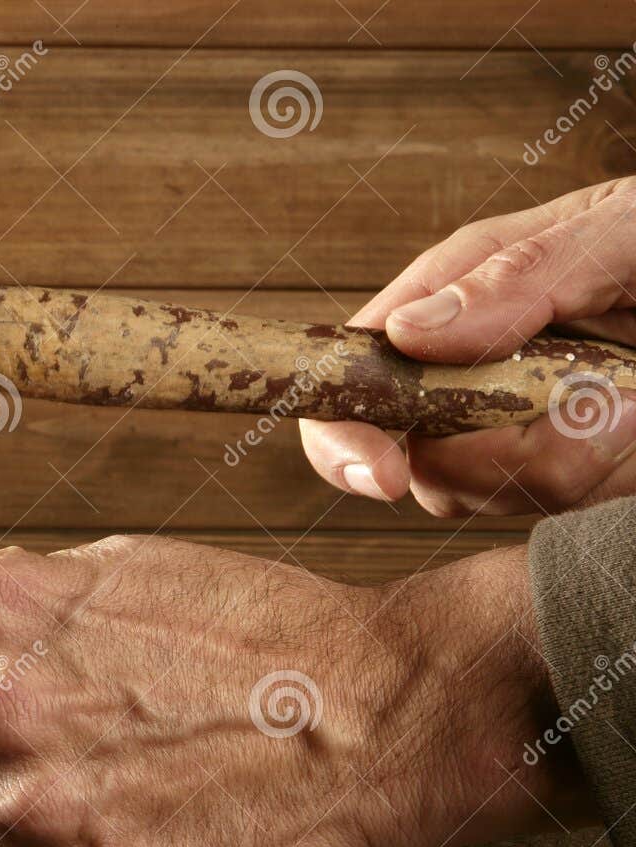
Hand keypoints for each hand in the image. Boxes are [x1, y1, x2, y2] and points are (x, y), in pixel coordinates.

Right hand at [301, 178, 635, 515]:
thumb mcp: (623, 228)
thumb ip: (518, 274)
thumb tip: (411, 334)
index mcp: (449, 305)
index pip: (348, 385)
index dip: (346, 438)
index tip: (387, 472)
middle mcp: (466, 381)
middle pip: (418, 465)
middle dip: (502, 453)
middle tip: (605, 404)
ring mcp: (518, 438)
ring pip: (497, 497)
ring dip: (584, 457)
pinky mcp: (575, 482)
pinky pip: (565, 511)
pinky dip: (616, 476)